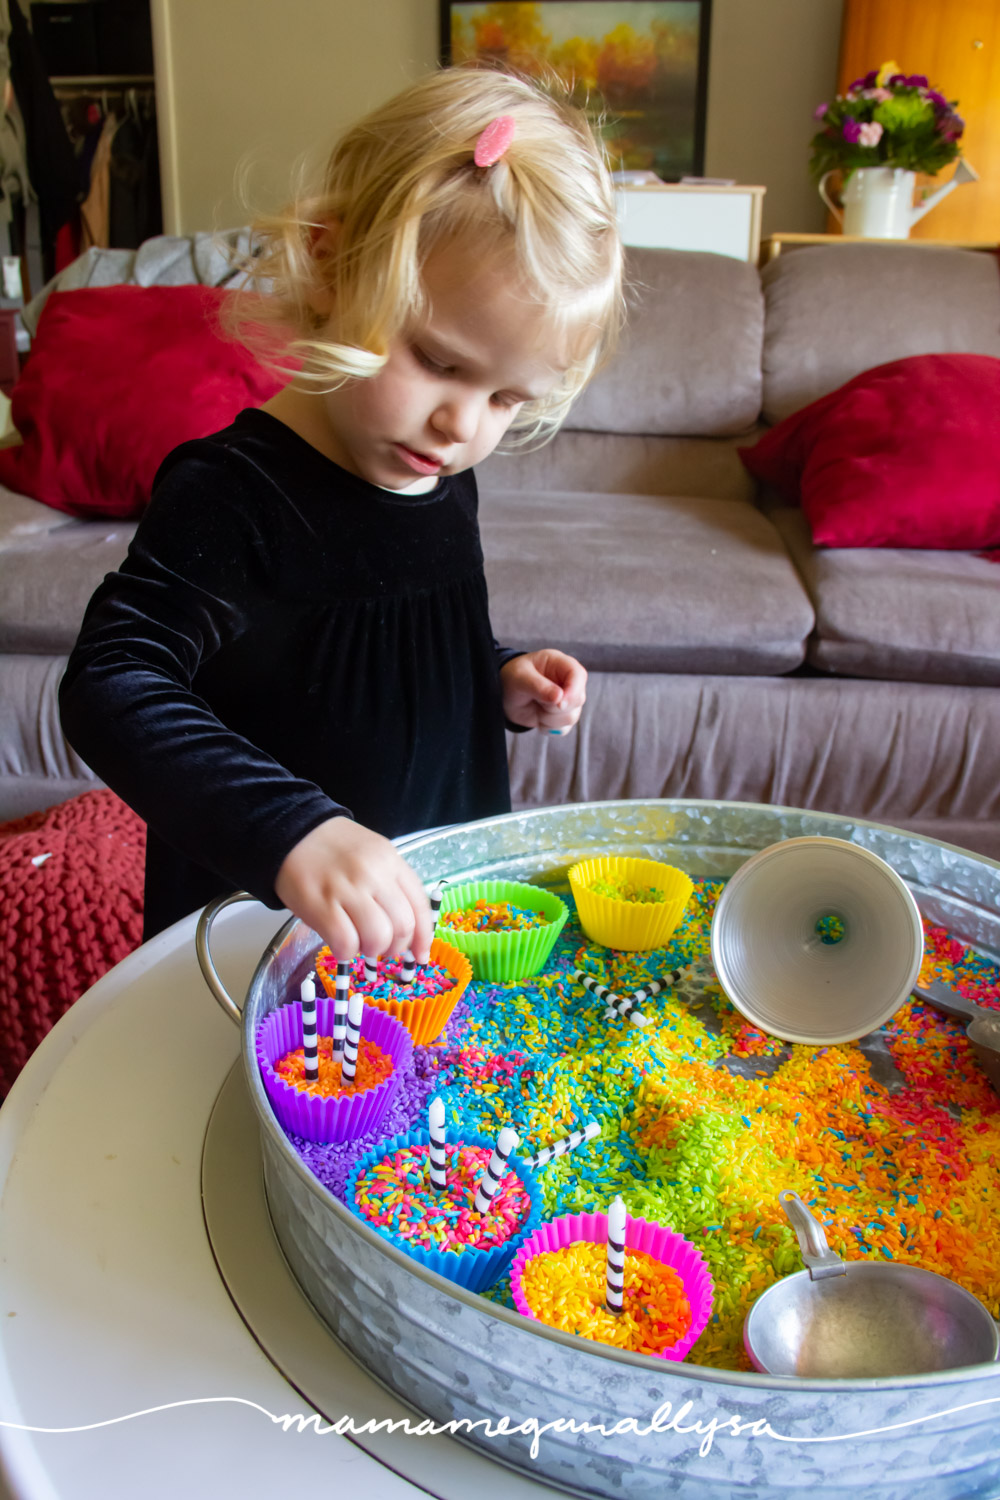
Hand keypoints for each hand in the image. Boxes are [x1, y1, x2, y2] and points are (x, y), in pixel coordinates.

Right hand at [274, 816, 432, 961]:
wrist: (291, 833)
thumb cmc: (334, 849)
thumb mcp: (374, 855)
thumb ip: (392, 886)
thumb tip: (406, 931)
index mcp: (391, 861)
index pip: (420, 905)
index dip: (423, 937)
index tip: (419, 954)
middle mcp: (374, 874)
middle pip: (403, 925)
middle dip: (397, 948)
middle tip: (383, 949)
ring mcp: (347, 890)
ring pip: (378, 937)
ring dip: (372, 950)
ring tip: (360, 944)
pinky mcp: (321, 906)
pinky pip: (346, 942)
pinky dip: (347, 952)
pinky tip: (341, 944)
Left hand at [500, 649, 586, 733]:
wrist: (504, 695)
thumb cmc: (513, 677)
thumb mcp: (520, 677)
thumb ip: (538, 686)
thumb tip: (559, 698)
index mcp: (560, 664)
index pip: (578, 675)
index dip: (573, 691)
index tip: (559, 703)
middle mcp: (568, 681)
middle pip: (578, 699)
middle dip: (555, 708)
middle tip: (537, 701)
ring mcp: (567, 700)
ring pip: (571, 717)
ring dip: (549, 719)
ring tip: (536, 706)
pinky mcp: (562, 716)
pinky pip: (563, 729)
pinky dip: (548, 728)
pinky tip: (538, 718)